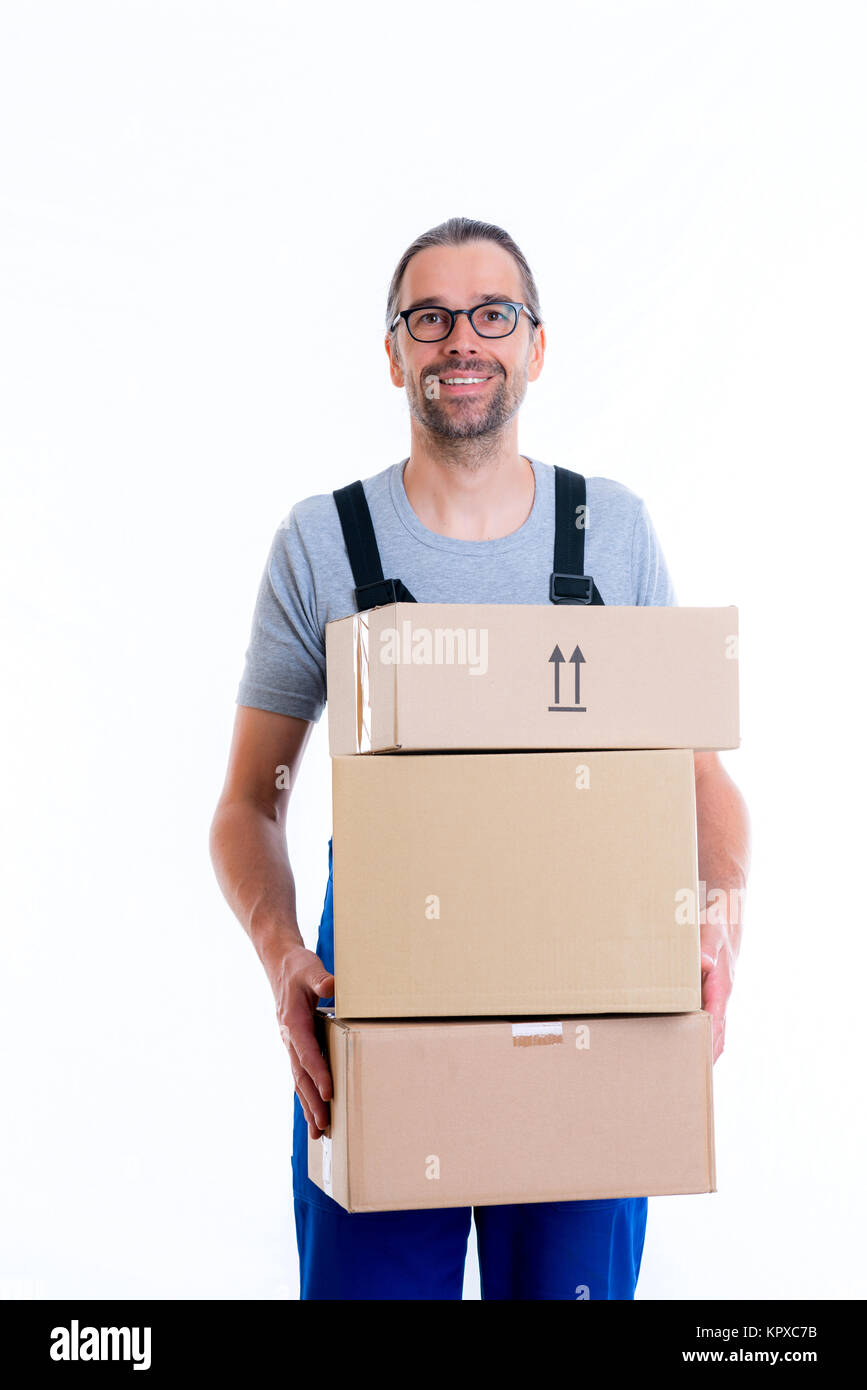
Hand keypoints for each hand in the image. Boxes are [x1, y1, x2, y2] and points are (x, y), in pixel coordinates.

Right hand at [272, 945, 334, 1138]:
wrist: (281, 967)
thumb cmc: (299, 968)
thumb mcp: (309, 968)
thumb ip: (320, 978)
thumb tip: (332, 986)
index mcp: (293, 1022)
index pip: (307, 1052)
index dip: (318, 1072)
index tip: (329, 1092)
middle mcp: (289, 1038)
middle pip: (300, 1075)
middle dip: (312, 1101)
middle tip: (324, 1125)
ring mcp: (290, 1045)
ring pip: (298, 1080)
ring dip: (308, 1106)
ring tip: (319, 1132)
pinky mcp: (295, 1047)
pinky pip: (299, 1075)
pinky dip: (306, 1095)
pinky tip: (313, 1113)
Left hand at [700, 901, 735, 1063]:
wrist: (726, 916)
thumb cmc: (716, 925)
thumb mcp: (710, 932)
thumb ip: (706, 948)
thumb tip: (703, 963)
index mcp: (722, 985)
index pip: (716, 1019)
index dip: (709, 1040)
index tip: (703, 1060)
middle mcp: (722, 995)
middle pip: (718, 1032)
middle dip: (707, 1054)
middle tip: (691, 1076)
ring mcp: (719, 995)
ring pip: (715, 1028)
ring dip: (705, 1047)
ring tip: (689, 1069)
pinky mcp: (713, 992)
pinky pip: (709, 1018)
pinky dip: (703, 1033)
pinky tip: (687, 1041)